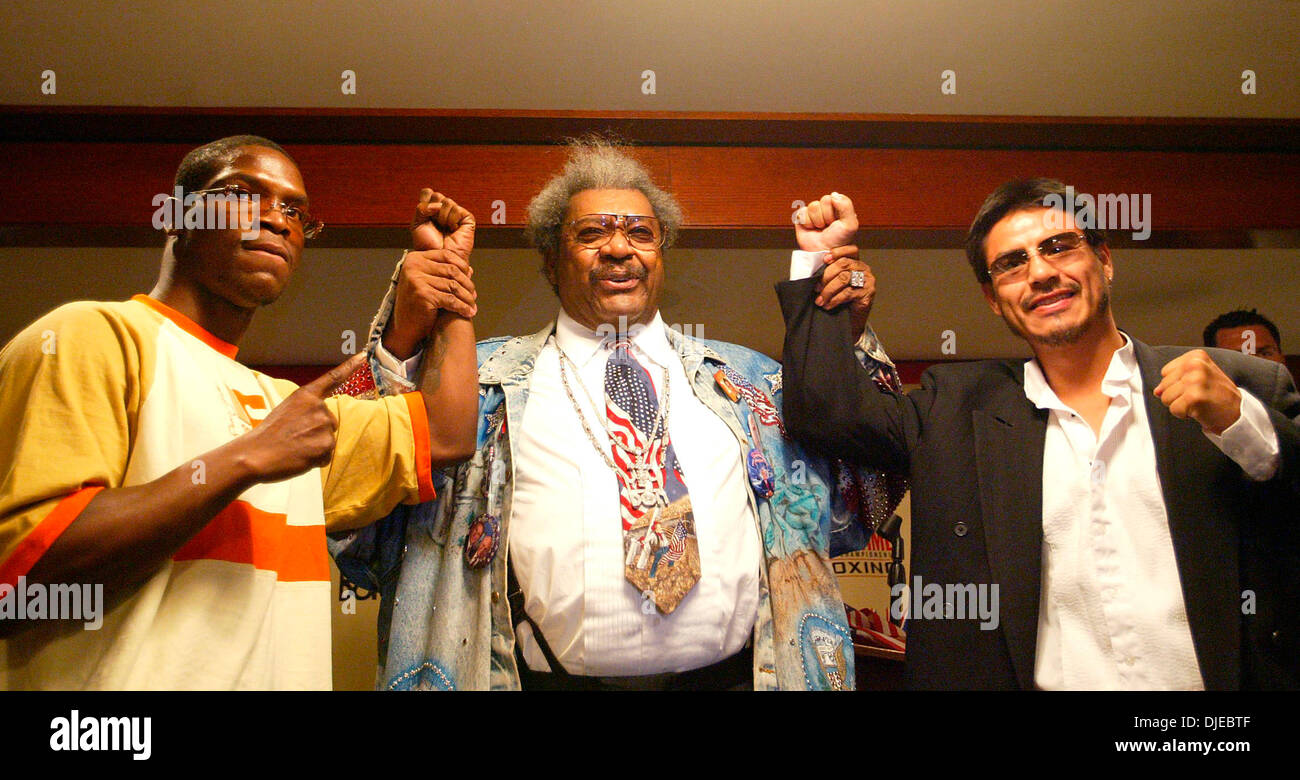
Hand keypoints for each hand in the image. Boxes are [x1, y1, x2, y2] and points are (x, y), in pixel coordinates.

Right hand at [239, 353, 367, 481]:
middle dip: (317, 431)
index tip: (364, 354)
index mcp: (306, 395)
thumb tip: (323, 421)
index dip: (350, 366)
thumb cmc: (268, 434)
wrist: (255, 455)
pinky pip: (326, 455)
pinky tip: (299, 457)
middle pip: (330, 421)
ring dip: (315, 446)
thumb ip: (307, 409)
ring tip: (294, 447)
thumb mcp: (287, 410)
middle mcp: (319, 408)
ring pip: (328, 439)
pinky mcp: (325, 446)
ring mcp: (323, 427)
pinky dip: (315, 459)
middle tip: (294, 437)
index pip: (333, 378)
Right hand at [386, 191, 478, 356]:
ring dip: (466, 298)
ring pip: (454, 285)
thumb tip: (467, 261)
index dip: (462, 271)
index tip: (470, 282)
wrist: (406, 330)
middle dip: (466, 285)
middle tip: (474, 298)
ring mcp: (417, 278)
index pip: (447, 258)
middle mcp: (414, 265)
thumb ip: (445, 270)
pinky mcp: (423, 293)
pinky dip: (462, 306)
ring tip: (472, 307)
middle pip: (453, 270)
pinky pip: (450, 297)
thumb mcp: (432, 284)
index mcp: (416, 259)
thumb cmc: (420, 307)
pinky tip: (468, 313)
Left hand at [411, 189, 475, 258]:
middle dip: (433, 210)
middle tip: (435, 224)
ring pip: (447, 202)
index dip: (425, 201)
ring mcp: (455, 213)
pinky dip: (452, 220)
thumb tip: (437, 205)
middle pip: (437, 195)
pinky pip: (457, 209)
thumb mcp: (416, 224)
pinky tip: (453, 229)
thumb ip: (421, 209)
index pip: (427, 192)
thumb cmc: (428, 245)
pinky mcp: (467, 218)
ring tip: (444, 229)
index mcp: (431, 209)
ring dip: (442, 217)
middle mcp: (443, 209)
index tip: (425, 216)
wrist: (438, 257)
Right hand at [795, 192, 857, 250]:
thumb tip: (833, 194)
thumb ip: (846, 206)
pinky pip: (802, 212)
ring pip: (813, 206)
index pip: (836, 197)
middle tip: (828, 227)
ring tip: (820, 229)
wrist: (822, 253)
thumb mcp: (850, 224)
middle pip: (824, 200)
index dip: (836, 210)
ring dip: (817, 221)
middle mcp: (827, 208)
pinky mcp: (802, 217)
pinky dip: (806, 223)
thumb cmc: (838, 241)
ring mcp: (814, 212)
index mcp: (839, 207)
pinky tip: (810, 229)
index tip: (837, 222)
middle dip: (827, 216)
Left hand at [814, 245, 874, 339]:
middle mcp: (864, 269)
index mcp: (856, 262)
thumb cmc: (841, 300)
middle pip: (843, 264)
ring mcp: (868, 280)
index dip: (838, 251)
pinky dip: (834, 299)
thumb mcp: (834, 283)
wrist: (851, 321)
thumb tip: (812, 271)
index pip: (851, 250)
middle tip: (816, 288)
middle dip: (826, 276)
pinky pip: (847, 293)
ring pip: (844, 278)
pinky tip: (828, 305)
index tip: (825, 259)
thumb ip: (830, 273)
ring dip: (828, 290)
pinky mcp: (868, 293)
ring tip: (820, 300)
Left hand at [1153, 349, 1242, 434]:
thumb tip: (1157, 391)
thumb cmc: (1216, 394)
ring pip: (1165, 398)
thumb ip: (1176, 378)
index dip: (1176, 384)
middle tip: (1197, 396)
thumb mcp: (1199, 376)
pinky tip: (1198, 410)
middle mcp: (1195, 364)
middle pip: (1163, 385)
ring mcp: (1195, 380)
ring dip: (1179, 405)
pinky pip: (1173, 409)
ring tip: (1197, 402)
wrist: (1238, 412)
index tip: (1195, 386)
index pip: (1165, 372)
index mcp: (1196, 356)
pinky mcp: (1194, 397)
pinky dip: (1183, 414)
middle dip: (1176, 395)